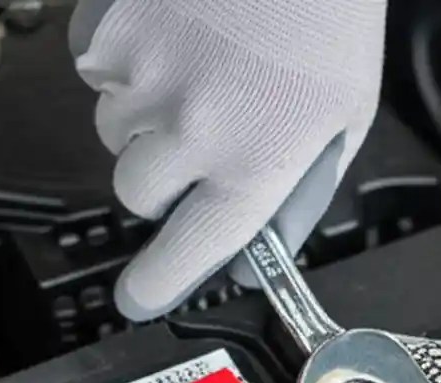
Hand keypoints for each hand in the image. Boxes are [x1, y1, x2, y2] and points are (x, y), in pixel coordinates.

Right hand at [70, 0, 386, 319]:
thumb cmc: (329, 17)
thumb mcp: (345, 119)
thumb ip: (296, 190)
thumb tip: (252, 245)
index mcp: (256, 163)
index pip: (188, 254)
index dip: (158, 284)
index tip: (142, 297)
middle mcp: (191, 132)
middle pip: (136, 194)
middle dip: (160, 176)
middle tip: (198, 133)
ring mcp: (139, 79)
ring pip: (114, 131)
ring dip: (145, 114)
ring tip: (199, 66)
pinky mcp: (105, 32)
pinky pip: (95, 70)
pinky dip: (124, 61)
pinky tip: (176, 34)